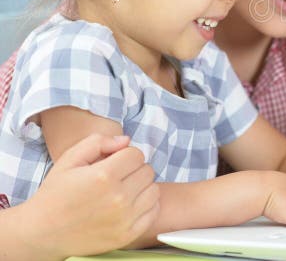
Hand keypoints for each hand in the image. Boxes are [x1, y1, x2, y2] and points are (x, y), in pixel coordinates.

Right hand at [21, 134, 158, 258]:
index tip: (113, 163)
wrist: (42, 232)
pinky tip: (129, 204)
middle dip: (133, 170)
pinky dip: (145, 205)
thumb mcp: (69, 159)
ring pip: (154, 190)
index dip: (125, 155)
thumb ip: (98, 142)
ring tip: (122, 190)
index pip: (137, 155)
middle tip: (116, 177)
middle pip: (147, 171)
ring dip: (141, 187)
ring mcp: (125, 218)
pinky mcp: (128, 235)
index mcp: (104, 176)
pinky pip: (153, 211)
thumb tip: (126, 140)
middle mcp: (118, 198)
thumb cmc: (55, 193)